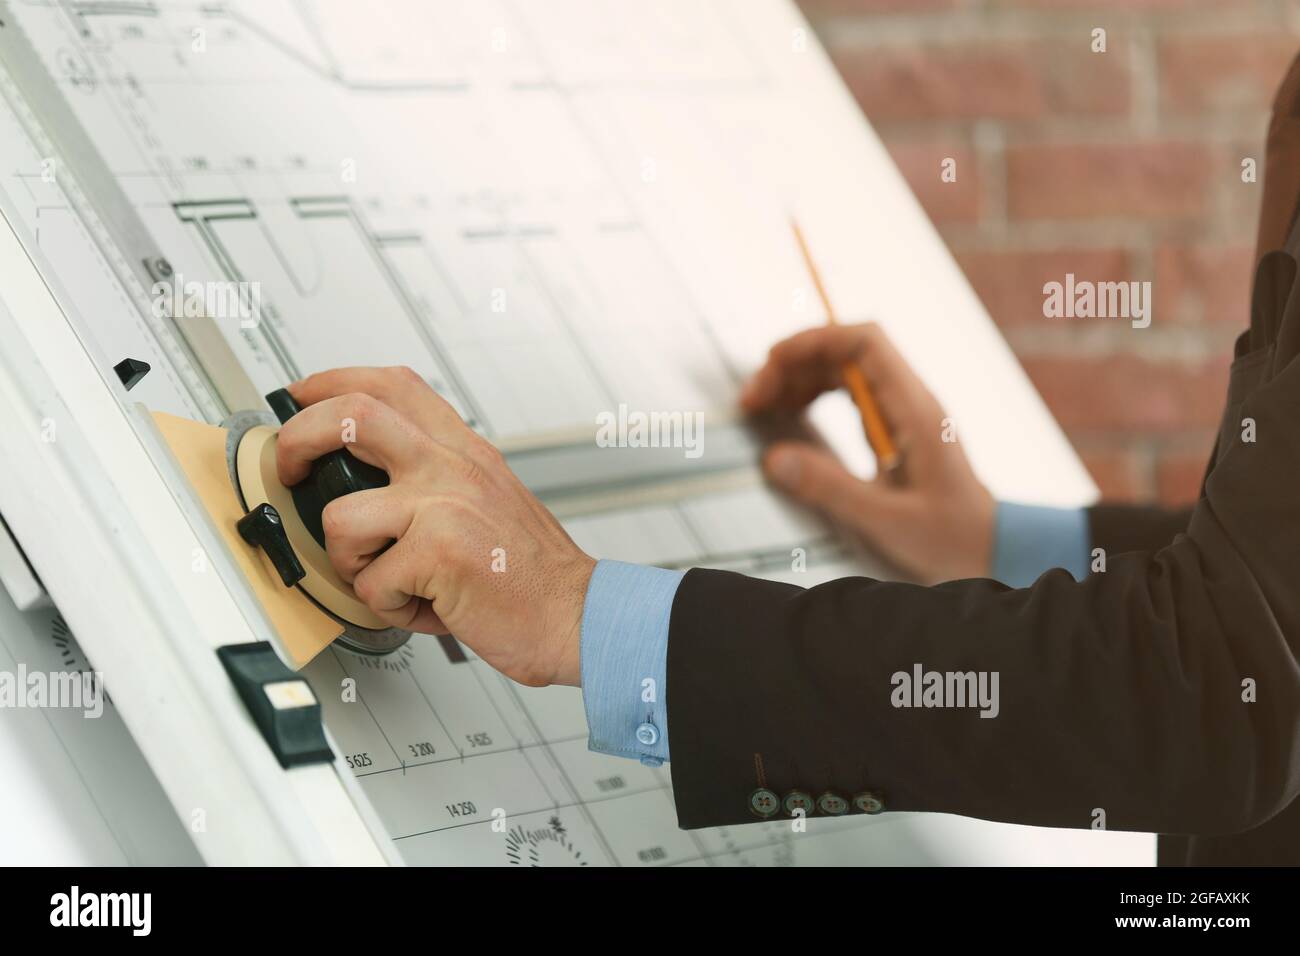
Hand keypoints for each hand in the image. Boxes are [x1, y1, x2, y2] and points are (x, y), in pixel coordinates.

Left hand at [276, 367, 594, 685]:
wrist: (577, 615)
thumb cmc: (532, 572)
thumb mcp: (491, 498)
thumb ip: (439, 479)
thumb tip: (366, 482)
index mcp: (465, 450)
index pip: (392, 384)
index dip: (332, 382)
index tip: (302, 397)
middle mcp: (454, 467)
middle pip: (352, 414)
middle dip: (297, 439)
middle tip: (287, 468)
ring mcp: (444, 506)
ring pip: (342, 517)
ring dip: (349, 560)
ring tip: (385, 576)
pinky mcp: (438, 553)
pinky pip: (370, 583)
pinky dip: (388, 607)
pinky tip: (423, 605)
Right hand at [741, 322, 994, 583]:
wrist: (990, 550)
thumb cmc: (950, 537)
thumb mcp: (884, 520)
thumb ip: (829, 488)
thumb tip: (774, 459)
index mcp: (914, 410)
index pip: (864, 342)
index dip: (814, 340)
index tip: (772, 362)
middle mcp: (910, 400)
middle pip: (846, 351)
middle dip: (794, 363)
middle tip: (754, 399)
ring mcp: (902, 411)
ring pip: (844, 369)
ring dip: (800, 378)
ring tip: (763, 408)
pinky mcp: (895, 428)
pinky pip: (849, 394)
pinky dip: (815, 396)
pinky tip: (792, 417)